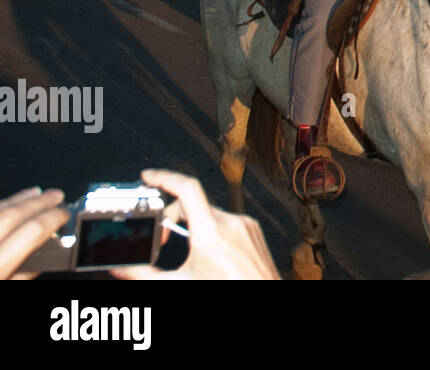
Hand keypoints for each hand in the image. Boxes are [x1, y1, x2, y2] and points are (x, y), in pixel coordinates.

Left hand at [1, 187, 68, 279]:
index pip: (32, 232)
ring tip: (35, 193)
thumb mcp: (8, 289)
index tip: (65, 214)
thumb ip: (26, 273)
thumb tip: (48, 253)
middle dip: (38, 202)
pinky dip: (2, 204)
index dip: (53, 218)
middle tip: (56, 196)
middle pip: (12, 216)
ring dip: (18, 199)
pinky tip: (9, 202)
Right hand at [112, 169, 278, 280]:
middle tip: (162, 238)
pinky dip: (212, 228)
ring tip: (186, 247)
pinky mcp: (253, 229)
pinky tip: (208, 248)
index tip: (149, 177)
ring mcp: (245, 224)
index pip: (187, 189)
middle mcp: (231, 223)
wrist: (261, 299)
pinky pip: (227, 220)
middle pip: (193, 203)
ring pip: (210, 212)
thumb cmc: (226, 292)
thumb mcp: (180, 284)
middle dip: (172, 215)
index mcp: (211, 234)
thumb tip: (122, 269)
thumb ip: (146, 275)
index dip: (165, 177)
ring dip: (193, 223)